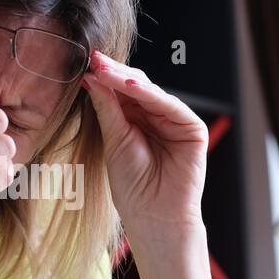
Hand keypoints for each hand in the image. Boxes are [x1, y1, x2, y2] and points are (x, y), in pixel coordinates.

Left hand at [82, 51, 224, 278]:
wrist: (154, 218)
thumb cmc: (133, 189)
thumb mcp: (113, 142)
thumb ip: (107, 108)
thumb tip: (92, 77)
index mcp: (137, 122)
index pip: (120, 94)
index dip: (104, 79)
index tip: (85, 65)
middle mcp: (157, 118)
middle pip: (136, 88)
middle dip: (114, 74)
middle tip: (94, 60)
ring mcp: (176, 122)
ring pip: (150, 93)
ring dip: (128, 80)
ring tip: (105, 69)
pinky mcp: (193, 129)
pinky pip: (169, 105)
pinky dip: (150, 95)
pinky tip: (130, 87)